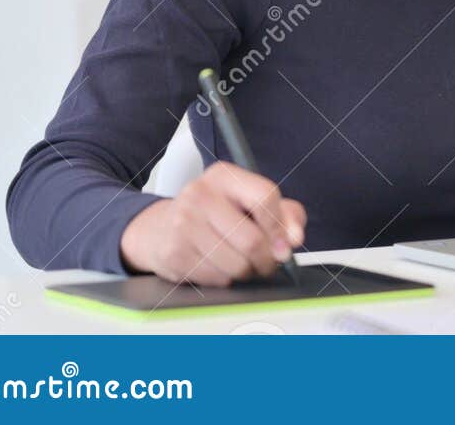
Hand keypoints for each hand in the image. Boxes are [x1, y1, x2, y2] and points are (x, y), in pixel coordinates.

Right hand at [120, 162, 305, 284]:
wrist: (161, 227)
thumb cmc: (218, 214)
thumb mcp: (251, 201)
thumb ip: (285, 214)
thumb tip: (294, 238)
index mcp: (224, 175)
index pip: (264, 197)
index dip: (281, 227)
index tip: (286, 244)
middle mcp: (199, 194)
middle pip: (252, 239)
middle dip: (267, 259)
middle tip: (268, 262)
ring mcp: (183, 225)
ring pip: (236, 264)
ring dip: (248, 272)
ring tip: (244, 263)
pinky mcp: (174, 254)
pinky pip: (217, 278)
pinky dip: (226, 279)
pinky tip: (220, 265)